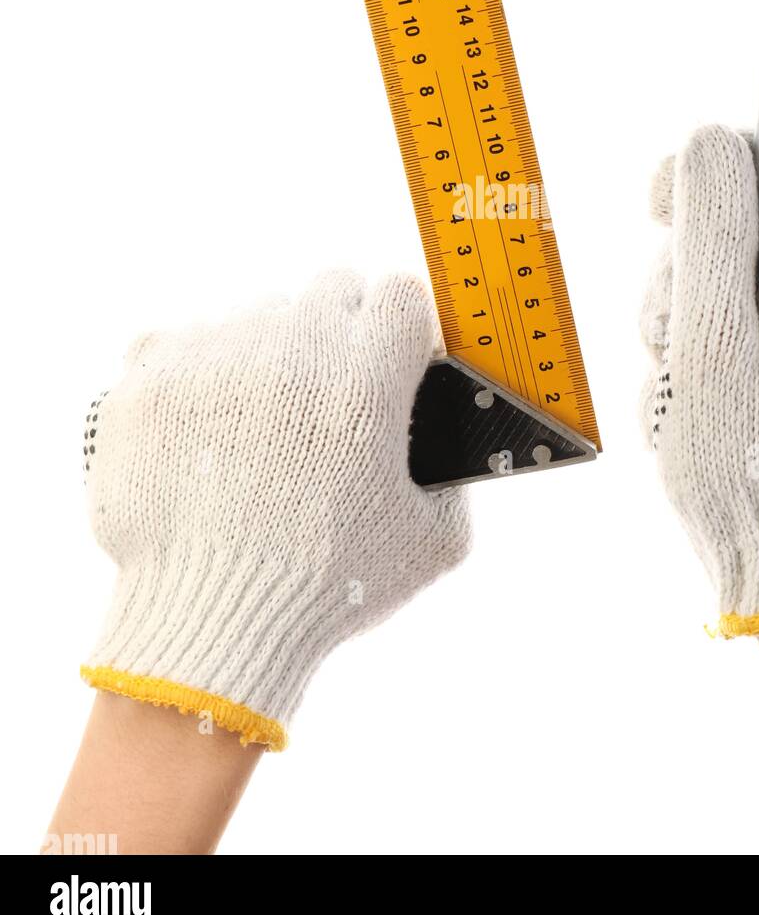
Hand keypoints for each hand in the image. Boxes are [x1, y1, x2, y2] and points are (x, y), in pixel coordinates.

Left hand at [82, 270, 470, 748]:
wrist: (213, 624)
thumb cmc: (330, 588)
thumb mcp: (434, 540)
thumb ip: (451, 470)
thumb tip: (443, 429)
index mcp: (366, 379)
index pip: (396, 293)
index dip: (396, 330)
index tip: (386, 359)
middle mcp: (292, 350)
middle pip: (327, 289)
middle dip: (336, 333)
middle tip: (326, 395)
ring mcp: (214, 356)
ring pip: (253, 315)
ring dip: (265, 353)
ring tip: (256, 428)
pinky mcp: (151, 377)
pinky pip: (180, 340)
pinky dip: (195, 373)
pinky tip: (203, 426)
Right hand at [641, 126, 758, 635]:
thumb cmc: (740, 460)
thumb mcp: (707, 338)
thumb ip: (709, 228)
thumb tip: (709, 135)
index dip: (708, 169)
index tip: (661, 216)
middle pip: (746, 211)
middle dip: (686, 261)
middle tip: (669, 334)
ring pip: (736, 266)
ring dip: (688, 312)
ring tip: (681, 381)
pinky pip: (748, 312)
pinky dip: (709, 342)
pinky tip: (697, 395)